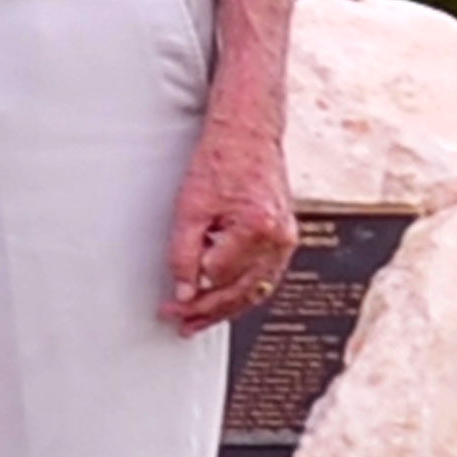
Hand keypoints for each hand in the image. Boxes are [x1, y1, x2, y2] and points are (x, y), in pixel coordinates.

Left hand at [163, 117, 296, 334]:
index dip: (192, 296)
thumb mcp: (189, 206)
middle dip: (208, 312)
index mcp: (256, 227)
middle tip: (181, 323)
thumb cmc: (220, 160)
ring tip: (197, 321)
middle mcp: (278, 237)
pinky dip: (243, 291)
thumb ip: (184, 252)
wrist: (248, 133)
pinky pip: (265, 276)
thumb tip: (185, 291)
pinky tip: (223, 301)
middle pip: (241, 292)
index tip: (170, 307)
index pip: (218, 279)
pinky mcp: (286, 237)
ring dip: (226, 308)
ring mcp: (287, 239)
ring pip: (256, 290)